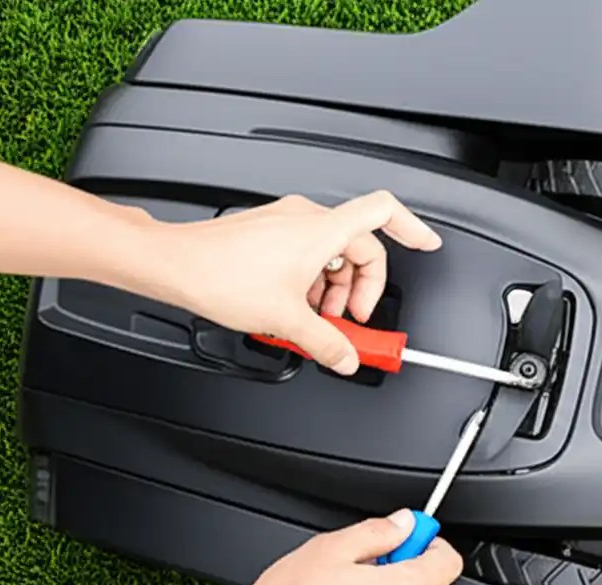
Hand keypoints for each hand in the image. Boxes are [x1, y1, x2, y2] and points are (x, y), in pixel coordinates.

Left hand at [152, 191, 441, 374]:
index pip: (384, 212)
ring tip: (317, 319)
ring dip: (333, 288)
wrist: (174, 264)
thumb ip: (326, 341)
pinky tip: (296, 308)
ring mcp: (286, 222)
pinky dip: (312, 280)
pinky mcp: (268, 231)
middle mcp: (306, 218)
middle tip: (350, 321)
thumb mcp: (286, 319)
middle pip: (360, 247)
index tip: (426, 244)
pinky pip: (307, 252)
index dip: (413, 227)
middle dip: (361, 288)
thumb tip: (346, 356)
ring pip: (331, 253)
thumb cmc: (220, 276)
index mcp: (322, 231)